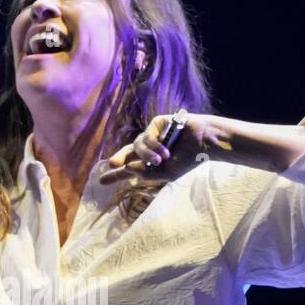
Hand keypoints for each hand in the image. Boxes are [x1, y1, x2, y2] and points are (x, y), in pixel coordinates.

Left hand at [100, 112, 214, 186]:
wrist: (203, 143)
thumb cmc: (188, 159)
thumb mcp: (165, 173)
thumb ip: (145, 173)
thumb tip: (126, 167)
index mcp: (151, 161)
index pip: (129, 168)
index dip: (115, 174)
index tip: (101, 181)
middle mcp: (149, 148)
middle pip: (127, 153)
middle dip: (118, 158)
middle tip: (111, 163)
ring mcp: (152, 135)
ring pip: (137, 146)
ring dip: (147, 155)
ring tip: (160, 160)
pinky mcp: (156, 123)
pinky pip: (146, 136)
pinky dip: (154, 145)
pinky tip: (165, 150)